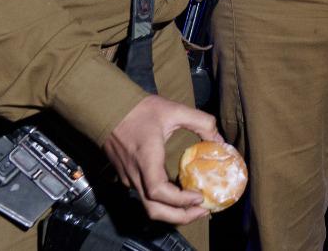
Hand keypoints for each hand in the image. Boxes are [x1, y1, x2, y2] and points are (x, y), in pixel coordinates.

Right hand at [102, 95, 221, 224]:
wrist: (107, 109)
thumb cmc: (139, 110)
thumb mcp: (174, 110)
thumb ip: (201, 121)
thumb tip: (219, 138)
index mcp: (146, 159)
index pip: (159, 191)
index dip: (180, 200)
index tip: (199, 197)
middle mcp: (135, 174)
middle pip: (153, 210)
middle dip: (179, 217)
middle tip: (202, 211)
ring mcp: (128, 178)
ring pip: (148, 206)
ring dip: (171, 213)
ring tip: (194, 208)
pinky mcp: (126, 177)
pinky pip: (144, 197)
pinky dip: (162, 203)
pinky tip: (178, 195)